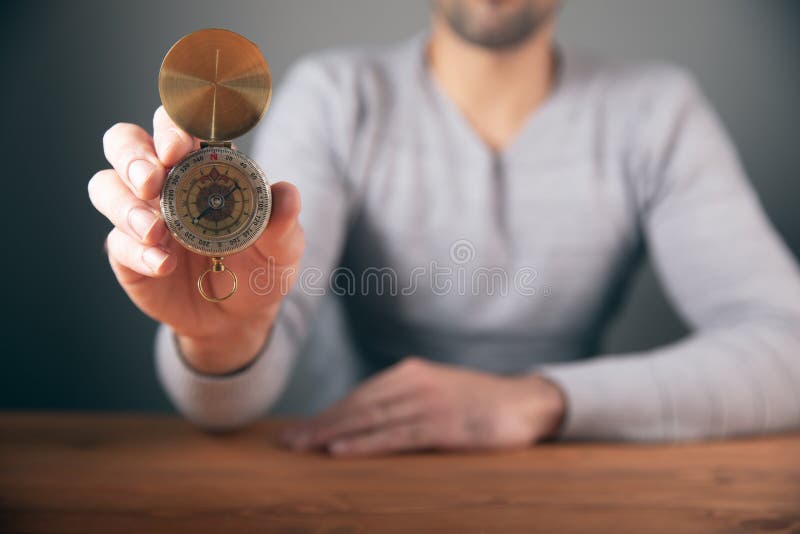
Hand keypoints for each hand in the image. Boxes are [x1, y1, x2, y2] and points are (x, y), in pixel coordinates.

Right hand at [88, 107, 304, 373]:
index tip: (179, 147)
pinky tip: (163, 264)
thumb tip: (287, 193)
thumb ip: (283, 221)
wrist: (241, 316)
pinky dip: (137, 252)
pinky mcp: (126, 251)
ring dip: (126, 205)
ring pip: (105, 186)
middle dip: (132, 156)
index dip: (172, 126)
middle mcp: (164, 180)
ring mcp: (140, 214)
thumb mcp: (282, 247)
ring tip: (155, 231)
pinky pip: (116, 242)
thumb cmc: (261, 267)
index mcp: (202, 163)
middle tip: (151, 181)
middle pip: (125, 142)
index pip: (176, 125)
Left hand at [281, 357, 565, 456]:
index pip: (358, 396)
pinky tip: (339, 451)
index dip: (326, 413)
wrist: (524, 401)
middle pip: (356, 406)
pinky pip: (395, 436)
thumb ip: (405, 401)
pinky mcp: (442, 424)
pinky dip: (364, 443)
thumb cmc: (476, 402)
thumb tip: (367, 420)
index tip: (297, 430)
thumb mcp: (437, 393)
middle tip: (287, 442)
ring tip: (301, 447)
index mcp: (409, 373)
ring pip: (369, 420)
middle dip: (319, 424)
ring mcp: (427, 402)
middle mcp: (412, 382)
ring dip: (331, 434)